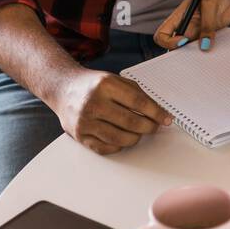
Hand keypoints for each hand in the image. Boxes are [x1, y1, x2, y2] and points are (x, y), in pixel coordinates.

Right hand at [48, 69, 172, 155]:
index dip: (156, 113)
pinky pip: (106, 148)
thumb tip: (159, 113)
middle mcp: (93, 103)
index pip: (138, 102)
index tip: (166, 119)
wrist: (63, 89)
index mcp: (105, 85)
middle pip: (131, 122)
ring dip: (135, 137)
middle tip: (154, 127)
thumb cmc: (93, 85)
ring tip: (138, 132)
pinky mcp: (80, 135)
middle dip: (148, 127)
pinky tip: (122, 137)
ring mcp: (85, 121)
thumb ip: (137, 94)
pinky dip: (119, 145)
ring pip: (120, 138)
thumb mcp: (115, 80)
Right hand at [153, 0, 229, 49]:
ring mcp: (197, 32)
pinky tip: (215, 50)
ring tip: (207, 51)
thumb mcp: (210, 4)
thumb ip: (207, 24)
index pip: (162, 33)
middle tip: (194, 53)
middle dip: (181, 53)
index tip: (183, 41)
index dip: (168, 41)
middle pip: (174, 46)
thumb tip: (204, 45)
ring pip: (190, 50)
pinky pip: (204, 48)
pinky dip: (207, 53)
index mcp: (179, 16)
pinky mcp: (209, 36)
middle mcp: (186, 26)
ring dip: (196, 55)